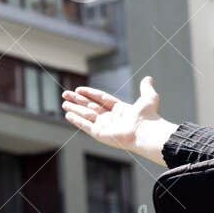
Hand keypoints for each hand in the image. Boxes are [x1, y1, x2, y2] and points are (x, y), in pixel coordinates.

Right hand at [62, 75, 177, 166]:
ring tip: (63, 103)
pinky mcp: (100, 134)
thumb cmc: (149, 116)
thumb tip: (148, 78)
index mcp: (121, 110)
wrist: (146, 131)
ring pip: (86, 115)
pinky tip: (68, 115)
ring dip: (74, 109)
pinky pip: (85, 125)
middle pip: (90, 107)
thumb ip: (146, 88)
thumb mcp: (149, 97)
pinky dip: (76, 120)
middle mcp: (111, 119)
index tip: (79, 89)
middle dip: (78, 100)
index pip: (101, 99)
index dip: (89, 94)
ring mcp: (105, 127)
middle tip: (65, 94)